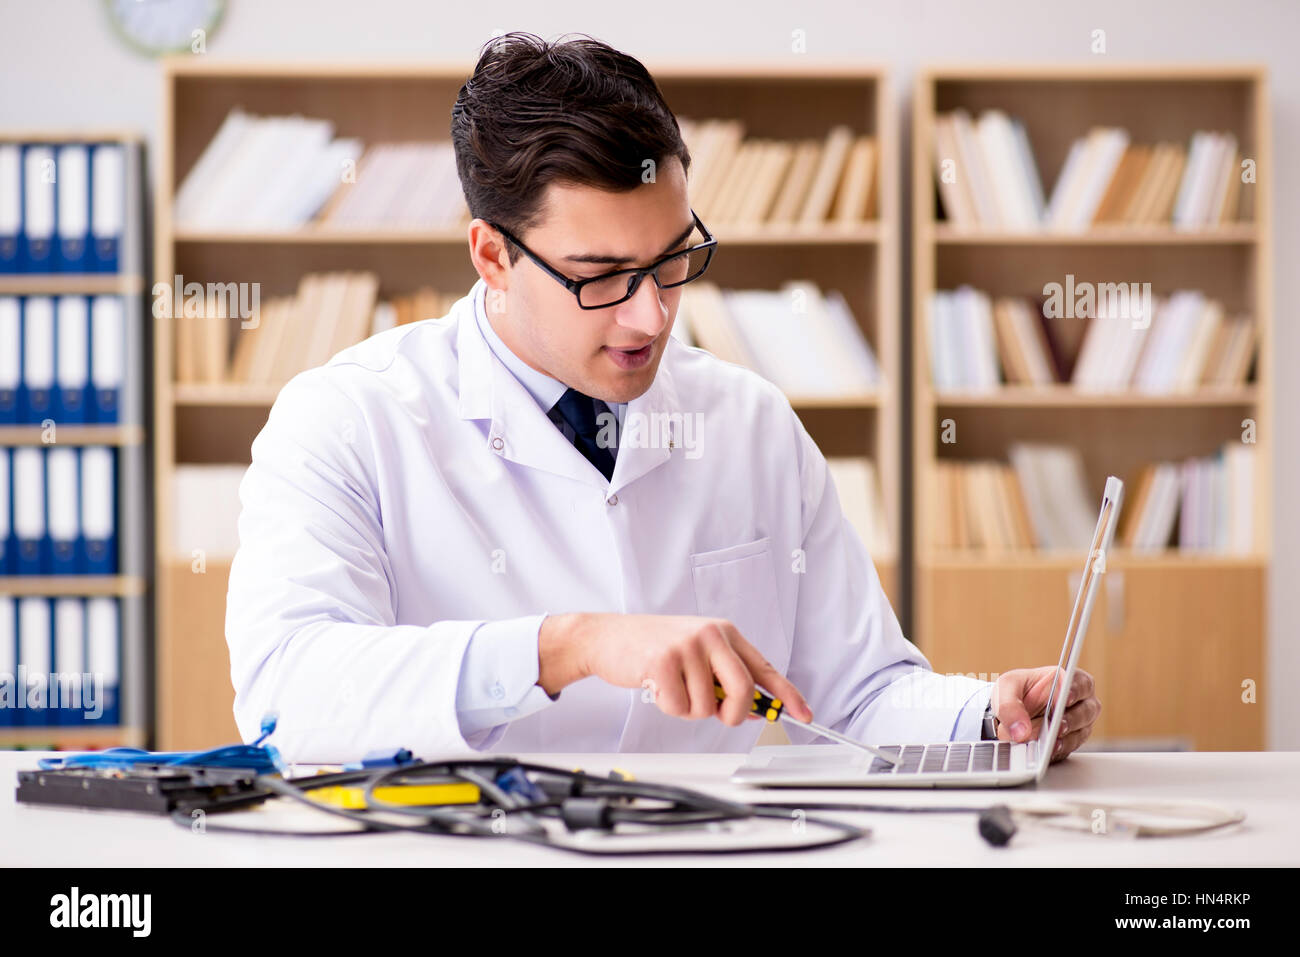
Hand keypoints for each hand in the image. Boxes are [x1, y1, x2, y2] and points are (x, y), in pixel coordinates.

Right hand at [538, 612, 811, 726]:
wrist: (609, 637)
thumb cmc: (654, 647)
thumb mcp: (697, 652)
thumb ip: (724, 675)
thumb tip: (753, 710)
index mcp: (725, 633)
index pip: (764, 668)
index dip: (787, 694)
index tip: (804, 714)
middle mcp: (711, 635)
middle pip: (743, 690)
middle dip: (732, 714)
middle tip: (716, 713)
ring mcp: (687, 646)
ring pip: (707, 707)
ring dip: (689, 709)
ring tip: (672, 686)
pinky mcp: (664, 661)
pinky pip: (679, 707)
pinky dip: (668, 707)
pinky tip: (656, 686)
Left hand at [990, 666, 1098, 762]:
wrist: (1008, 713)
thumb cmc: (1014, 692)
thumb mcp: (1005, 688)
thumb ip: (1010, 705)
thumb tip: (1021, 730)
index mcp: (1066, 680)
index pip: (1081, 682)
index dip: (1076, 690)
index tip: (1066, 698)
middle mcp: (1078, 702)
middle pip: (1086, 710)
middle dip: (1072, 719)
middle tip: (1057, 725)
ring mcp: (1076, 725)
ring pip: (1081, 732)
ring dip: (1066, 738)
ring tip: (1050, 742)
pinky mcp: (1068, 743)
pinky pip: (1069, 749)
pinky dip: (1058, 750)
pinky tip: (1048, 751)